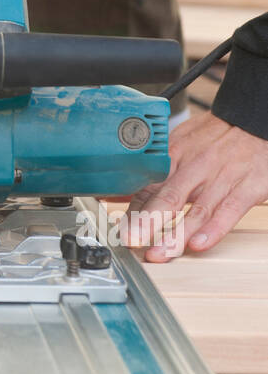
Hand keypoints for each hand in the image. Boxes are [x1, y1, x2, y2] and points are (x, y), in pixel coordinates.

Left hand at [119, 110, 267, 260]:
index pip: (149, 187)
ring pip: (197, 210)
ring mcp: (222, 178)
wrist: (254, 120)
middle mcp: (197, 167)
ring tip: (160, 253)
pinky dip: (214, 229)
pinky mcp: (248, 187)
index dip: (132, 211)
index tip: (120, 229)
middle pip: (168, 198)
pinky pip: (229, 211)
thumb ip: (154, 171)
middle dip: (147, 222)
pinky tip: (199, 243)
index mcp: (177, 155)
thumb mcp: (181, 141)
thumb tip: (120, 192)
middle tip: (131, 240)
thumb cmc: (217, 135)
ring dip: (176, 235)